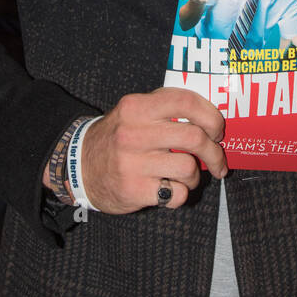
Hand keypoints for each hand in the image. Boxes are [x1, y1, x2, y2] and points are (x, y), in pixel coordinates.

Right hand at [80, 87, 226, 213]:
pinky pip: (176, 194)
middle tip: (217, 161)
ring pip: (188, 168)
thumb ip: (165, 109)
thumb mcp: (133, 112)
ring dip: (195, 176)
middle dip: (214, 153)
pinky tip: (168, 189)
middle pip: (194, 138)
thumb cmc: (116, 138)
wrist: (79, 167)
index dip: (211, 116)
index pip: (186, 102)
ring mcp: (132, 163)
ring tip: (185, 177)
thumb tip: (210, 120)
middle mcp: (134, 133)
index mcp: (137, 107)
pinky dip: (179, 194)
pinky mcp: (134, 190)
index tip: (218, 131)